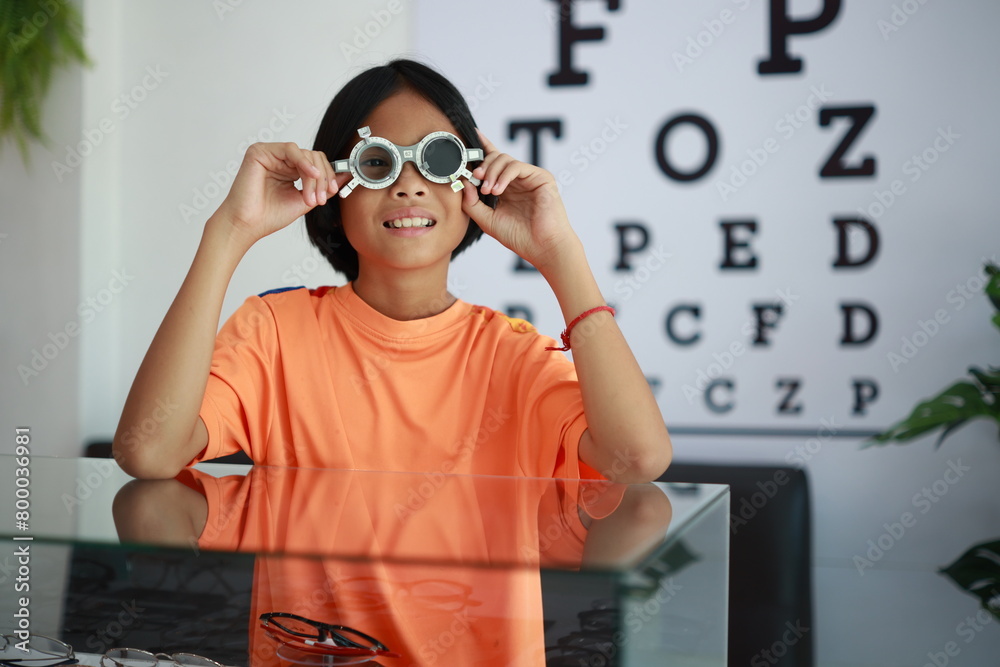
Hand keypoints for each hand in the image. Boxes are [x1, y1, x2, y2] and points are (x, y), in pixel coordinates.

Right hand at [213, 142, 348, 247]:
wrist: (249, 225)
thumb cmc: (270, 215)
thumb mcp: (306, 200)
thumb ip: (323, 186)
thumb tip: (346, 175)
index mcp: (290, 170)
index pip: (316, 163)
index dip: (328, 176)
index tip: (332, 192)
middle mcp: (280, 160)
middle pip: (313, 157)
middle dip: (323, 178)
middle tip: (320, 198)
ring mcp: (270, 154)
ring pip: (305, 155)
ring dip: (314, 176)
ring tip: (310, 197)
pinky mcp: (260, 151)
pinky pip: (291, 149)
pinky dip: (304, 162)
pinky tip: (311, 175)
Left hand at [461, 131, 581, 273]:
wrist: (542, 248)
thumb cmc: (519, 237)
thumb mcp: (487, 220)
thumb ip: (471, 203)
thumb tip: (463, 182)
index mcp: (506, 188)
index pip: (492, 163)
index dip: (482, 147)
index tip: (470, 135)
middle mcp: (517, 181)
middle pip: (496, 158)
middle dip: (482, 165)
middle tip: (476, 178)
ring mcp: (530, 178)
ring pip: (505, 159)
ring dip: (491, 172)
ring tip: (488, 190)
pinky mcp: (541, 177)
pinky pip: (517, 166)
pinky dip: (504, 176)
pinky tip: (498, 190)